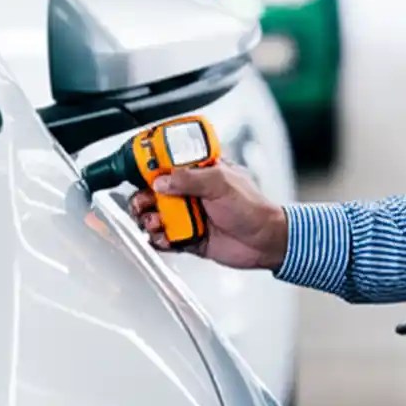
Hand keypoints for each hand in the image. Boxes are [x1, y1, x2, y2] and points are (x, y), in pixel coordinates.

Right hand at [128, 159, 288, 270]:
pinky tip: (162, 238)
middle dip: (143, 197)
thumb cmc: (253, 207)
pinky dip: (158, 239)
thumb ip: (189, 179)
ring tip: (155, 222)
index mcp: (200, 171)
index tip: (141, 172)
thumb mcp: (221, 183)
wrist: (265, 241)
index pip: (168, 163)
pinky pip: (164, 238)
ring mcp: (189, 215)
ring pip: (156, 215)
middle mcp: (191, 192)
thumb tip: (161, 181)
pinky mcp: (188, 237)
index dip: (151, 166)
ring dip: (149, 219)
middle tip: (142, 202)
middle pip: (155, 191)